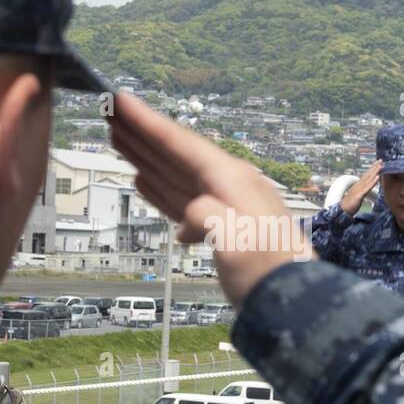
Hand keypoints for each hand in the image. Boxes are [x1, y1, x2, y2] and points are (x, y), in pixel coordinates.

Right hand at [108, 93, 313, 307]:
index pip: (181, 143)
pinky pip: (181, 200)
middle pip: (175, 154)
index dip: (148, 122)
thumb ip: (206, 215)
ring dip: (146, 158)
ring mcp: (224, 207)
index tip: (119, 100)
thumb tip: (188, 216)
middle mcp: (228, 186)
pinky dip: (160, 189)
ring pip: (175, 175)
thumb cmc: (268, 271)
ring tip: (119, 142)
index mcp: (231, 179)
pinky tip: (144, 183)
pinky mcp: (219, 229)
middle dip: (141, 134)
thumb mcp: (235, 238)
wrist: (293, 302)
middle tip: (110, 114)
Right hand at [340, 161, 381, 215]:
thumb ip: (362, 190)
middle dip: (375, 167)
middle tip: (381, 160)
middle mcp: (358, 185)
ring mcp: (359, 189)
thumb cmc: (350, 204)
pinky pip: (367, 188)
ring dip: (375, 172)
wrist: (342, 211)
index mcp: (358, 185)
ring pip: (368, 179)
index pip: (366, 175)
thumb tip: (366, 187)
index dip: (372, 169)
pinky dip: (373, 182)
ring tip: (381, 166)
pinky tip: (377, 178)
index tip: (378, 163)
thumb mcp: (357, 195)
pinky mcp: (359, 195)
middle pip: (368, 175)